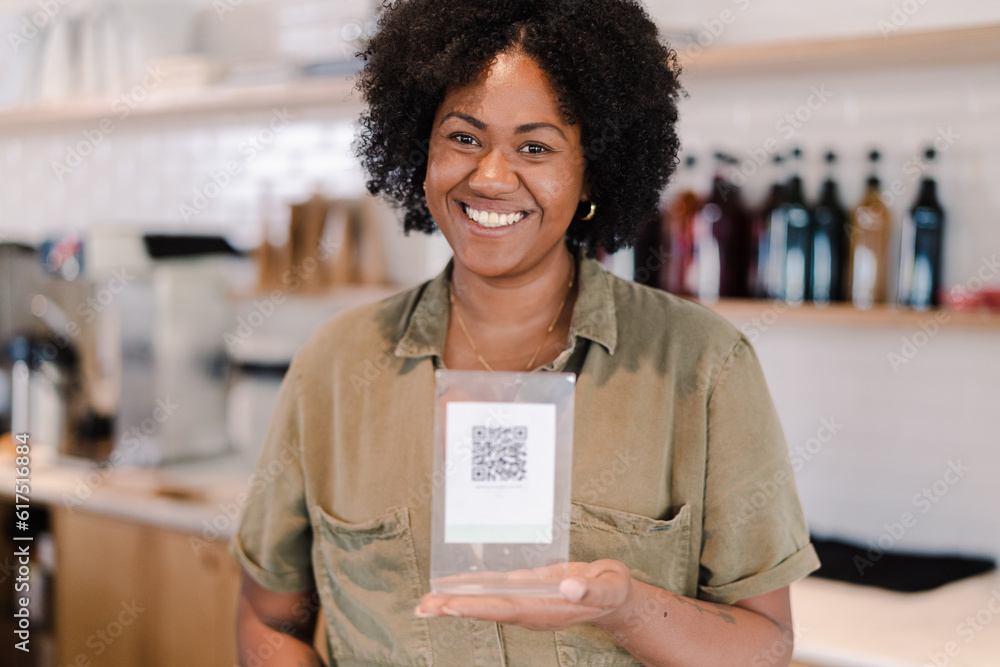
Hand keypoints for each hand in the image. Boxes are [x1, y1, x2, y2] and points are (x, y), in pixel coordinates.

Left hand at [414, 560, 632, 631]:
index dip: (477, 607)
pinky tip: (454, 587)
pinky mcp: (525, 590)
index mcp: (546, 610)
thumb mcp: (608, 588)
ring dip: (456, 602)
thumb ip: (589, 590)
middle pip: (486, 609)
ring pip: (485, 601)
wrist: (613, 596)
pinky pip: (494, 590)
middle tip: (422, 607)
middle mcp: (529, 609)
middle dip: (454, 608)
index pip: (506, 609)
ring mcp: (525, 602)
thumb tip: (568, 587)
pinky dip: (472, 588)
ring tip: (425, 602)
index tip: (451, 606)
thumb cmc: (611, 590)